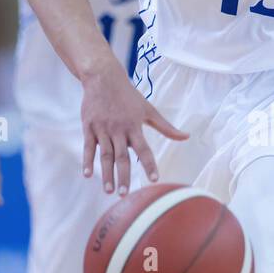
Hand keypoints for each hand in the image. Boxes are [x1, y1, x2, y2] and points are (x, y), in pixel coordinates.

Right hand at [81, 56, 187, 194]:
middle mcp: (119, 129)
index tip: (154, 179)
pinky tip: (87, 174)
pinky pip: (89, 147)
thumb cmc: (128, 96)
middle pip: (122, 157)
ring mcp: (103, 128)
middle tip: (124, 194)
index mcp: (134, 126)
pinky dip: (87, 160)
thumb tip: (186, 137)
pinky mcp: (89, 127)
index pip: (144, 149)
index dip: (149, 164)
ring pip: (105, 155)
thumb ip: (166, 127)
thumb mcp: (148, 110)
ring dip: (106, 174)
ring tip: (108, 190)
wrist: (103, 78)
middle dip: (123, 176)